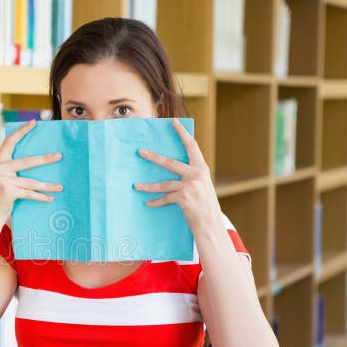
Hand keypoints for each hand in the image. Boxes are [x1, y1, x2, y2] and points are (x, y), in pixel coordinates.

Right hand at [0, 119, 63, 224]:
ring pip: (31, 181)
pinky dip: (41, 196)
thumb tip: (36, 162)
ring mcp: (2, 179)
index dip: (22, 131)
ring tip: (60, 186)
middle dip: (45, 159)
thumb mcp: (1, 180)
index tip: (34, 122)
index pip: (10, 141)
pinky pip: (29, 193)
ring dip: (47, 184)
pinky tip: (50, 198)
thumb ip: (11, 170)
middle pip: (27, 161)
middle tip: (59, 156)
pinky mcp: (7, 191)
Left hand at [133, 117, 222, 232]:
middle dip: (153, 157)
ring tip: (136, 186)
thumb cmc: (204, 205)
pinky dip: (156, 201)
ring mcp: (190, 186)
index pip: (191, 146)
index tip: (173, 122)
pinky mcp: (184, 198)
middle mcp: (197, 174)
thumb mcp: (201, 186)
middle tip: (140, 151)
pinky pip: (165, 198)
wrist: (211, 225)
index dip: (182, 133)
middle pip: (170, 162)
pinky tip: (148, 203)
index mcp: (202, 168)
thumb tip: (172, 168)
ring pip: (163, 183)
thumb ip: (190, 176)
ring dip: (148, 186)